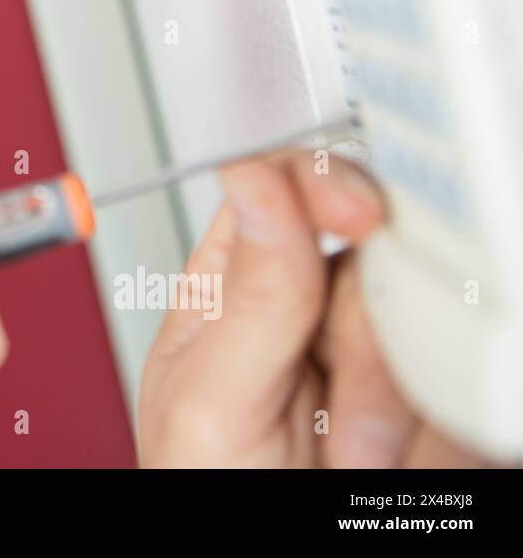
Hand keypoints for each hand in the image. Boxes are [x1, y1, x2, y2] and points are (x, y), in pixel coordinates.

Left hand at [137, 150, 497, 466]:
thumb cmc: (209, 498)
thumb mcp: (212, 404)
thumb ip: (247, 295)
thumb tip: (254, 178)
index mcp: (236, 289)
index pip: (286, 191)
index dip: (323, 188)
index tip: (353, 214)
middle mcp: (313, 310)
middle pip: (378, 257)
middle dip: (365, 346)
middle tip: (340, 430)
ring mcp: (379, 355)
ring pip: (430, 321)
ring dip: (399, 408)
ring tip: (350, 468)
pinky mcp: (435, 401)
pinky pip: (465, 383)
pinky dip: (440, 436)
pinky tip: (391, 471)